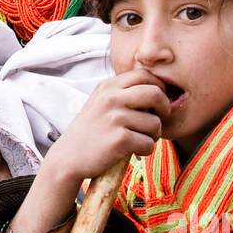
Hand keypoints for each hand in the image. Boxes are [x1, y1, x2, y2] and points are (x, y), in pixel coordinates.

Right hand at [41, 67, 169, 187]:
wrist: (68, 157)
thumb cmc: (90, 131)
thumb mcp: (100, 102)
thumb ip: (123, 92)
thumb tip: (158, 90)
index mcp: (108, 86)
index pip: (145, 75)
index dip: (158, 88)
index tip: (156, 103)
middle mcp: (111, 98)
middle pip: (155, 93)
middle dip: (164, 108)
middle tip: (157, 120)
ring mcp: (115, 118)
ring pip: (155, 123)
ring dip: (153, 135)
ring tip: (140, 139)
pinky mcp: (120, 139)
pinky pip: (148, 143)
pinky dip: (145, 150)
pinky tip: (133, 151)